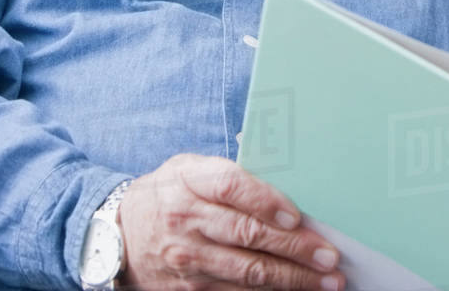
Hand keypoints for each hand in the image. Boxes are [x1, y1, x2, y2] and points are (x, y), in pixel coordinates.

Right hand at [118, 154, 343, 289]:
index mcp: (189, 182)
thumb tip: (284, 175)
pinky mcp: (189, 288)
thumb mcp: (188, 169)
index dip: (266, 201)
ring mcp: (188, 259)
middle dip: (295, 248)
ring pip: (247, 272)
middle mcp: (186, 221)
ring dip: (292, 278)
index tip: (298, 216)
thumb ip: (227, 171)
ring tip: (326, 280)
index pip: (231, 187)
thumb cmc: (168, 193)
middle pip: (247, 235)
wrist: (118, 235)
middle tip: (329, 256)